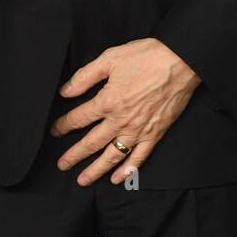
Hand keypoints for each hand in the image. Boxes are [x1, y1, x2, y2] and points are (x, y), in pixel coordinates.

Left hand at [49, 38, 201, 185]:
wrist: (180, 61)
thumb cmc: (146, 56)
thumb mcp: (110, 58)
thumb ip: (85, 76)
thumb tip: (65, 91)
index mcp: (108, 101)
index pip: (79, 118)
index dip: (64, 125)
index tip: (55, 130)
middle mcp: (120, 120)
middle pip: (91, 142)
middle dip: (74, 155)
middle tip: (61, 164)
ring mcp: (138, 130)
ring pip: (112, 156)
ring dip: (95, 170)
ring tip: (82, 180)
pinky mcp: (155, 133)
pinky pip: (139, 157)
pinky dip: (127, 170)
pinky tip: (117, 179)